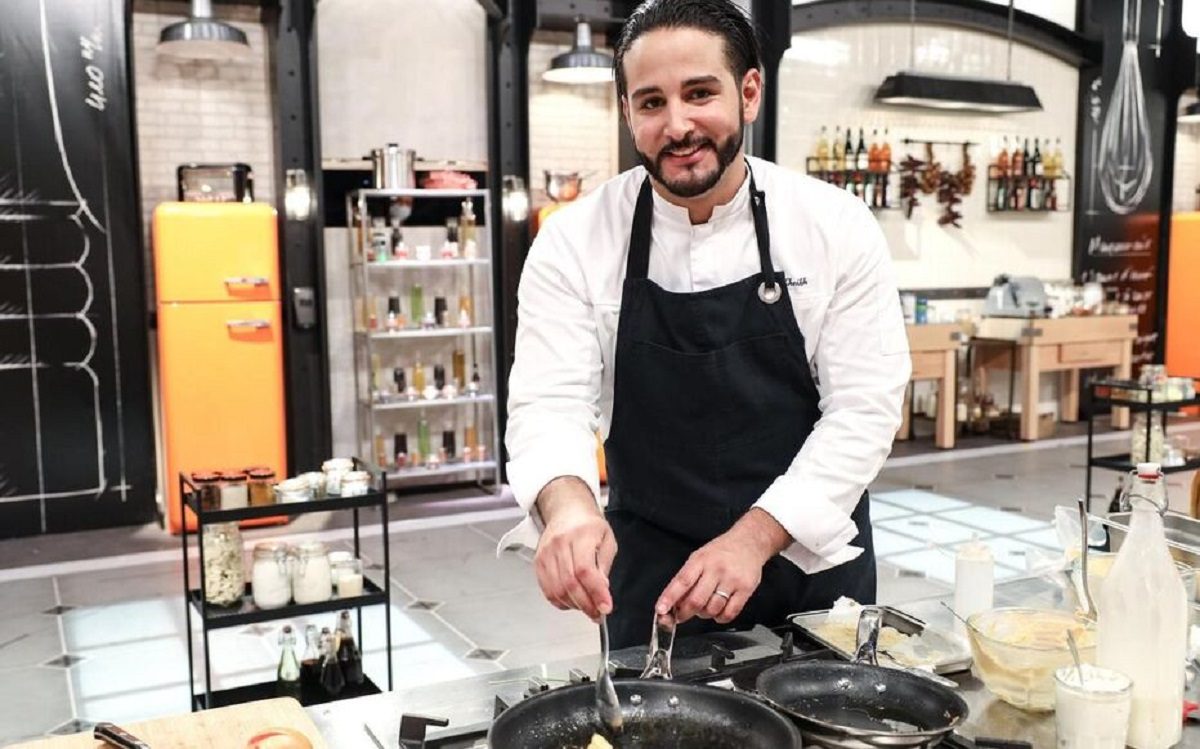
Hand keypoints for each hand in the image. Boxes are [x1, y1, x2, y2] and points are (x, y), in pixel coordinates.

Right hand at [533, 477, 616, 619]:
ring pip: (557, 590)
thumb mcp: (607, 540)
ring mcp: (546, 554)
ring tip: (587, 607)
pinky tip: (572, 601)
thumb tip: (601, 591)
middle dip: (586, 604)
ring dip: (574, 605)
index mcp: (581, 535)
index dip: (596, 593)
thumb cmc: (589, 525)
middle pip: (570, 583)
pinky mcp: (538, 563)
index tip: (605, 607)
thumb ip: (605, 566)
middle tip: (598, 613)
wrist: (566, 511)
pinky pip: (547, 590)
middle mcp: (560, 544)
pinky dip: (561, 601)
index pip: (585, 570)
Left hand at [655, 508, 790, 624]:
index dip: (669, 598)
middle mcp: (716, 569)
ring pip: (712, 609)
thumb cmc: (721, 552)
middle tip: (681, 615)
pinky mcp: (746, 589)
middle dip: (684, 613)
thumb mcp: (699, 557)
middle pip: (696, 600)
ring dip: (703, 615)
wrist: (749, 542)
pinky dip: (720, 618)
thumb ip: (687, 578)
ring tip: (704, 607)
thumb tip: (673, 602)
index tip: (661, 610)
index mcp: (700, 560)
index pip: (682, 581)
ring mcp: (732, 580)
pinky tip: (718, 611)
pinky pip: (729, 613)